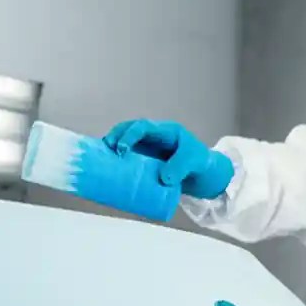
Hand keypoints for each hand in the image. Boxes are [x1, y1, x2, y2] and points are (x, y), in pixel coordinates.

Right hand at [103, 119, 233, 199]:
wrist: (204, 176)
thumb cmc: (200, 164)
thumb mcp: (195, 162)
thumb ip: (181, 168)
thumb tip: (163, 179)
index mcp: (165, 132)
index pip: (143, 127)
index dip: (130, 135)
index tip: (122, 149)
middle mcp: (152, 138)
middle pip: (128, 130)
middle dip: (115, 136)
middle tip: (107, 149)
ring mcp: (146, 149)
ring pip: (124, 142)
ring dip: (112, 147)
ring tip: (101, 158)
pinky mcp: (143, 162)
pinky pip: (127, 158)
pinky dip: (116, 161)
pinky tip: (106, 169)